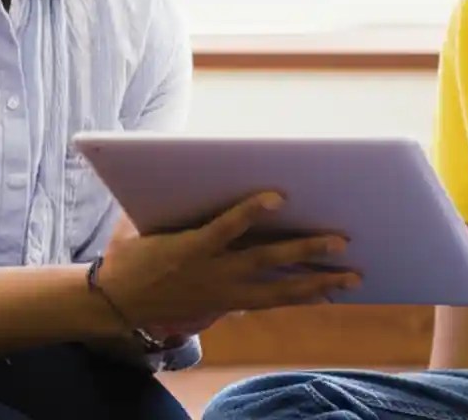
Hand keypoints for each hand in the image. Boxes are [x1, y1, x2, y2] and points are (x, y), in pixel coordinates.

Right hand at [95, 193, 359, 334]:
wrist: (115, 303)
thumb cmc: (132, 253)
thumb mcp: (140, 223)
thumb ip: (171, 201)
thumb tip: (183, 162)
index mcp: (191, 247)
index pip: (226, 227)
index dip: (251, 211)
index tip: (279, 196)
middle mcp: (213, 272)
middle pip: (266, 259)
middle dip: (305, 249)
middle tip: (341, 240)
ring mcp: (224, 292)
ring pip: (279, 290)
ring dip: (317, 282)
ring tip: (351, 276)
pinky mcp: (227, 305)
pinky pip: (271, 301)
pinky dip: (300, 296)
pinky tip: (326, 293)